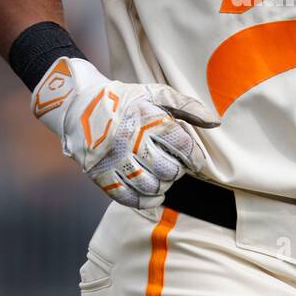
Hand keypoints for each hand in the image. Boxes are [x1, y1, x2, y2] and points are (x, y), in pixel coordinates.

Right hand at [31, 56, 219, 209]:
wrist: (80, 105)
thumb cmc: (125, 100)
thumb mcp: (156, 94)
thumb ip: (188, 106)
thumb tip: (216, 122)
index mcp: (147, 119)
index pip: (182, 145)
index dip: (194, 157)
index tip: (196, 162)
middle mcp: (129, 140)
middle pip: (167, 169)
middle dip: (178, 172)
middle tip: (176, 168)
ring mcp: (113, 159)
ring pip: (149, 185)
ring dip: (163, 186)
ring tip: (164, 179)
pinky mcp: (99, 174)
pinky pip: (127, 197)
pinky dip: (145, 201)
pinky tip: (154, 195)